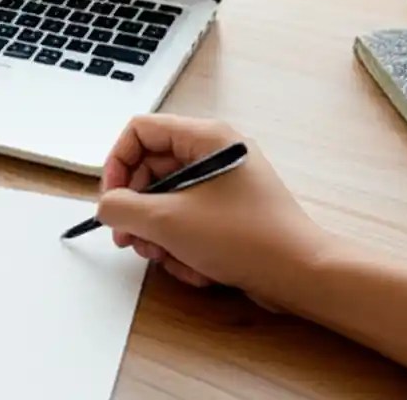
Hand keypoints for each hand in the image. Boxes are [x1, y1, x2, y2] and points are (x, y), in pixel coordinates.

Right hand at [96, 115, 329, 304]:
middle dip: (136, 209)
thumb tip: (105, 207)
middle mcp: (215, 154)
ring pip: (166, 200)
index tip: (112, 200)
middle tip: (129, 238)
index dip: (117, 164)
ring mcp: (223, 184)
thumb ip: (122, 208)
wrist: (301, 275)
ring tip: (165, 257)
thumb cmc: (246, 238)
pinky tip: (194, 266)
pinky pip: (187, 220)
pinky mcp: (228, 213)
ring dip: (157, 232)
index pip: (140, 131)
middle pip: (151, 169)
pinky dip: (181, 244)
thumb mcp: (167, 221)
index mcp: (205, 138)